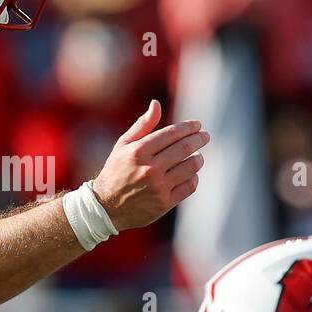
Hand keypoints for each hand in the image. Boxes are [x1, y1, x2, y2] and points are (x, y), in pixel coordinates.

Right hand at [91, 100, 207, 229]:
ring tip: (198, 156)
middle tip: (205, 136)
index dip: (188, 127)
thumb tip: (156, 104)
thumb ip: (142, 125)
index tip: (197, 125)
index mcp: (138, 151)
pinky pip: (188, 186)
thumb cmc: (116, 171)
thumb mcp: (123, 145)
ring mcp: (158, 187)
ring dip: (198, 159)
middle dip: (199, 139)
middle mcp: (149, 169)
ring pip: (190, 167)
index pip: (171, 134)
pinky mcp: (164, 203)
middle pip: (184, 148)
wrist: (106, 207)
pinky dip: (193, 177)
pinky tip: (190, 173)